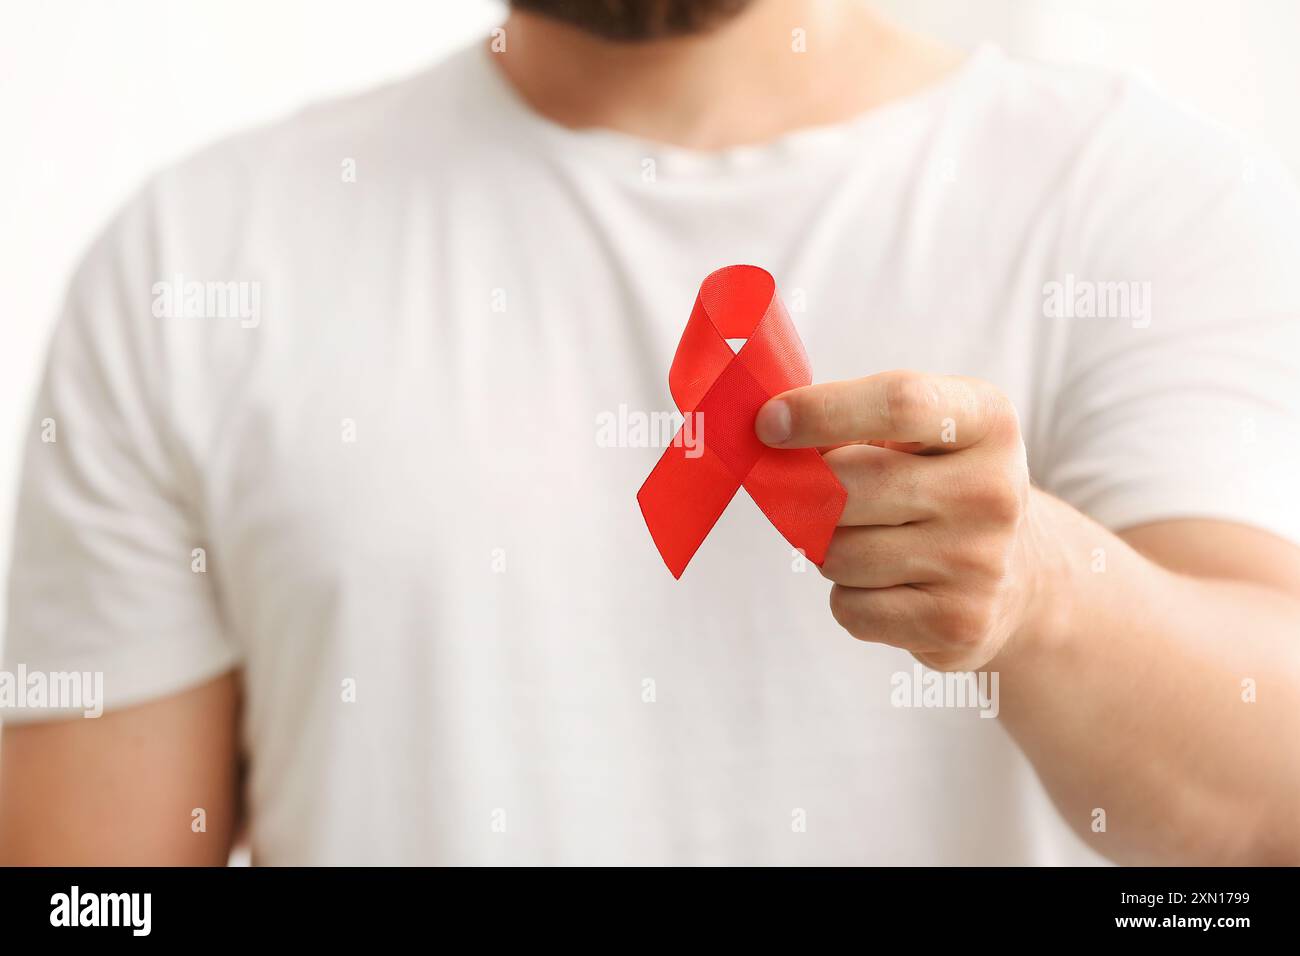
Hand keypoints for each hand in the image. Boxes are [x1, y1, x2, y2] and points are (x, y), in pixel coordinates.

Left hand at [755, 370, 1043, 670]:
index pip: (899, 402)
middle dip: (809, 493)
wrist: (1017, 576)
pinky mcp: (958, 623)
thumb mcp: (917, 435)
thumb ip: (849, 426)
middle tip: (816, 497)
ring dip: (828, 550)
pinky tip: (887, 585)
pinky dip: (848, 598)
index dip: (821, 411)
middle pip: (849, 485)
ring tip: (870, 541)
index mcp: (987, 420)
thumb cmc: (937, 486)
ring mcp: (980, 562)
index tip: (768, 423)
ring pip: (839, 553)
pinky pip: (851, 608)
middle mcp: (992, 490)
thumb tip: (770, 434)